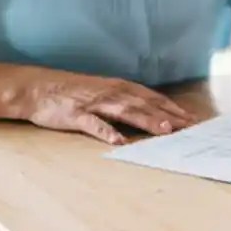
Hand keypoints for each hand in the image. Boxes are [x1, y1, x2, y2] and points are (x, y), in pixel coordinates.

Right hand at [16, 69, 197, 144]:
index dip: (173, 108)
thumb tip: (151, 111)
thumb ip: (126, 100)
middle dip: (169, 115)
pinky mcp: (76, 115)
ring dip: (146, 120)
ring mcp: (94, 104)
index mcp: (120, 87)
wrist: (38, 88)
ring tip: (165, 130)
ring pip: (125, 112)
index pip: (153, 98)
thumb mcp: (104, 92)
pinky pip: (94, 125)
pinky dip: (107, 132)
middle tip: (190, 126)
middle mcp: (112, 93)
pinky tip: (119, 142)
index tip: (192, 118)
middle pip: (145, 105)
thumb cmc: (74, 92)